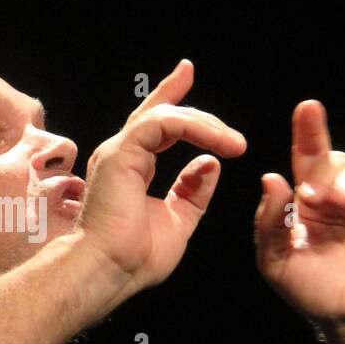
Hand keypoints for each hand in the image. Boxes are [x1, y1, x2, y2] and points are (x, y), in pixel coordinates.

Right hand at [79, 59, 246, 292]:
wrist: (110, 271)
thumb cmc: (135, 258)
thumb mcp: (178, 220)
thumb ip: (192, 191)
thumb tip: (210, 163)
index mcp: (131, 168)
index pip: (155, 124)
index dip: (172, 95)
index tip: (187, 72)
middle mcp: (122, 155)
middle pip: (159, 111)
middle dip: (196, 108)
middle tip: (234, 137)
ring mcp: (118, 151)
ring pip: (166, 116)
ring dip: (206, 126)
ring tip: (235, 145)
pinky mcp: (121, 152)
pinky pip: (163, 123)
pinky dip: (194, 129)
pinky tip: (218, 145)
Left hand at [254, 100, 344, 327]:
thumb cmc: (313, 291)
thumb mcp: (276, 260)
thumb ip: (269, 221)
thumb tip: (271, 177)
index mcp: (308, 201)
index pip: (307, 157)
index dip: (308, 131)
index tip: (307, 108)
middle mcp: (339, 195)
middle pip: (335, 158)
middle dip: (325, 168)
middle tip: (315, 196)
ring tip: (341, 204)